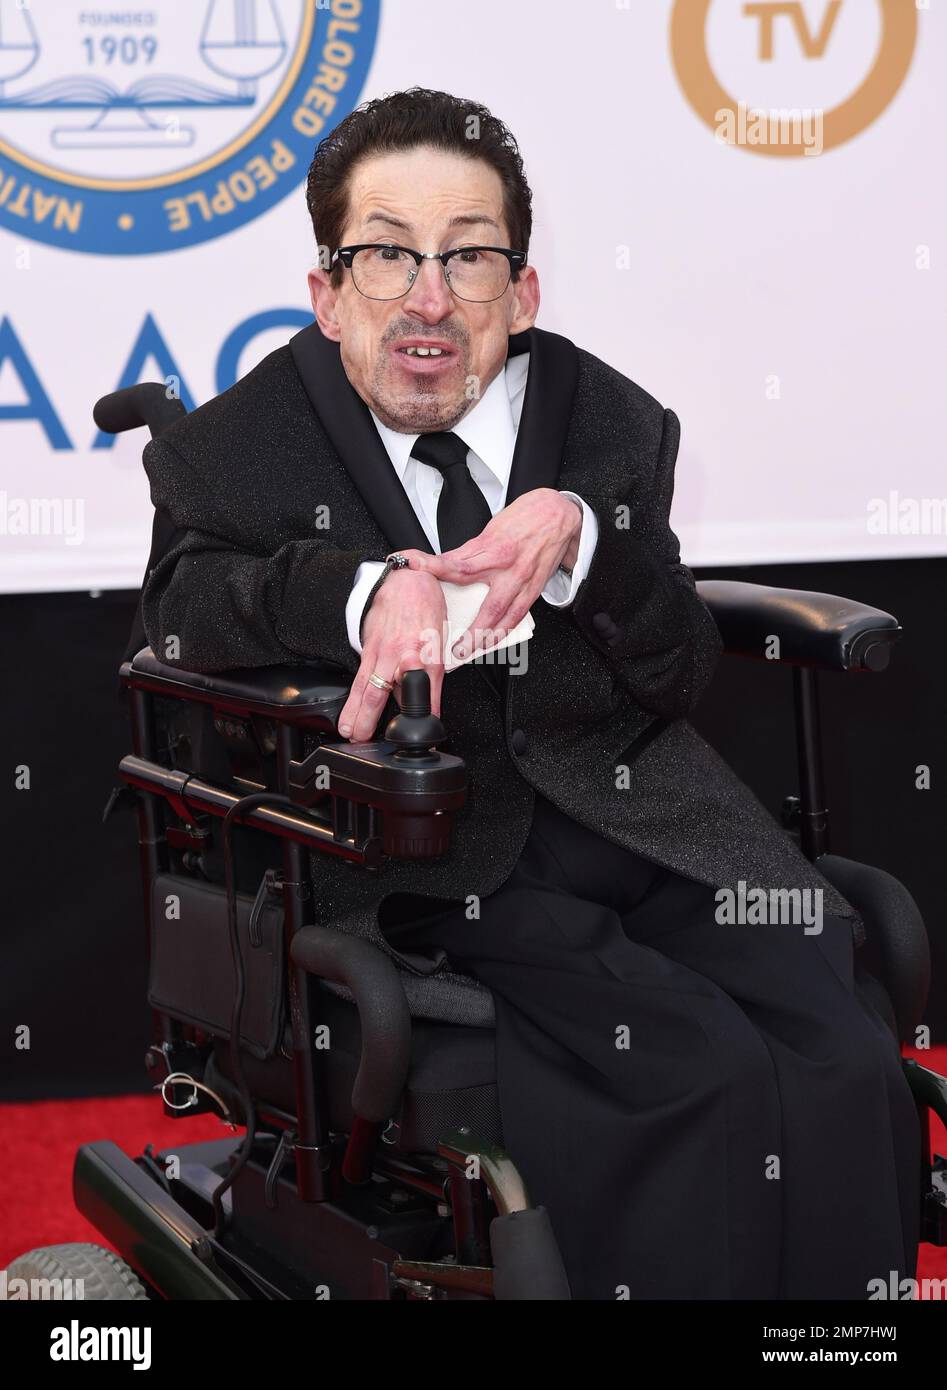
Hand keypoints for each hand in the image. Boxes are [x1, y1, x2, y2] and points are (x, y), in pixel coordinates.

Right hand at [338, 568, 446, 741]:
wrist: (405, 582)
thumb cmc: (426, 611)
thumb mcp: (441, 643)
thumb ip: (433, 677)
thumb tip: (428, 708)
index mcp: (425, 654)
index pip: (426, 691)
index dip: (424, 713)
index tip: (424, 732)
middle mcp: (400, 655)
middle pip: (381, 690)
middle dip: (370, 717)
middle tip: (363, 737)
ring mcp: (380, 654)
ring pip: (364, 687)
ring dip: (354, 713)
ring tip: (349, 731)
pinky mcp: (368, 651)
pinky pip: (359, 678)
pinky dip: (353, 699)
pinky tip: (348, 716)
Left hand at [400, 489, 581, 658]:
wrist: (558, 515)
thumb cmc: (525, 518)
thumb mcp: (490, 529)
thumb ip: (469, 552)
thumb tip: (445, 565)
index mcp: (494, 549)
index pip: (456, 564)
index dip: (432, 567)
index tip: (411, 567)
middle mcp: (509, 569)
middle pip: (484, 605)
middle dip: (467, 629)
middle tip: (448, 645)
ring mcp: (523, 582)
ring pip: (502, 618)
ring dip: (484, 638)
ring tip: (466, 652)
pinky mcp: (534, 590)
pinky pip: (517, 616)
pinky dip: (503, 632)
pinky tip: (491, 641)